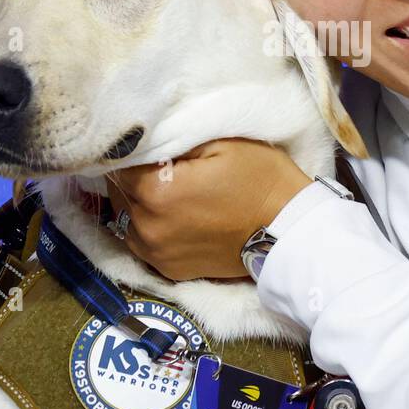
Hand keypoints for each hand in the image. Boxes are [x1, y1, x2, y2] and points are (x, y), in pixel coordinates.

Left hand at [106, 137, 311, 281]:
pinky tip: (172, 214)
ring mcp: (156, 253)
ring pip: (126, 219)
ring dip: (138, 203)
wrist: (289, 232)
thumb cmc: (260, 179)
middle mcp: (147, 227)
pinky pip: (143, 242)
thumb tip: (145, 139)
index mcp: (155, 192)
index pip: (120, 163)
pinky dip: (150, 226)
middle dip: (134, 176)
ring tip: (165, 190)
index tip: (149, 142)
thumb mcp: (220, 142)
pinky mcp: (169, 270)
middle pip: (119, 193)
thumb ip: (173, 139)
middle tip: (159, 164)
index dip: (132, 149)